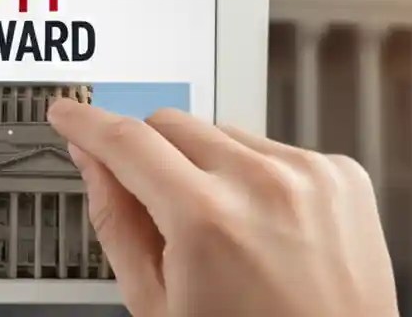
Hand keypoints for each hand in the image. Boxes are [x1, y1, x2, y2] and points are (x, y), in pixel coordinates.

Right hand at [47, 100, 397, 316]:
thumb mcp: (158, 303)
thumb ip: (115, 221)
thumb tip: (92, 162)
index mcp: (207, 220)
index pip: (126, 141)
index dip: (86, 123)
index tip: (69, 113)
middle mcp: (262, 185)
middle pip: (171, 124)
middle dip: (148, 153)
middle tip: (153, 202)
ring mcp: (309, 175)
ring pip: (222, 133)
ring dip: (206, 165)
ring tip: (223, 228)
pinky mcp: (341, 174)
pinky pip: (273, 148)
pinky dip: (257, 175)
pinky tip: (264, 225)